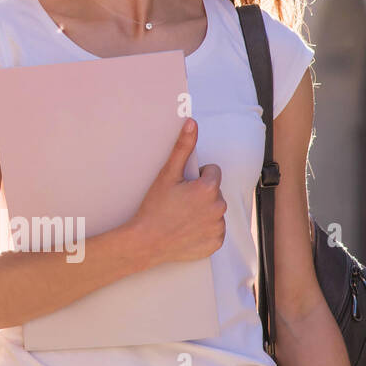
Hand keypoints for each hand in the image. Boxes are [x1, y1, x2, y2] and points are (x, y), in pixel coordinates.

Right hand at [128, 118, 226, 266]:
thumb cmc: (154, 207)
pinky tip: (187, 229)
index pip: (213, 172)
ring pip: (215, 210)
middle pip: (215, 191)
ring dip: (203, 210)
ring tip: (181, 216)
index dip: (196, 176)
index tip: (182, 186)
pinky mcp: (216, 243)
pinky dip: (204, 229)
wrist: (146, 241)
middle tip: (179, 202)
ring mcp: (218, 227)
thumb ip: (183, 147)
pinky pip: (215, 230)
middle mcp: (219, 207)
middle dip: (201, 193)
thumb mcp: (167, 174)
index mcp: (209, 188)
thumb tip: (192, 123)